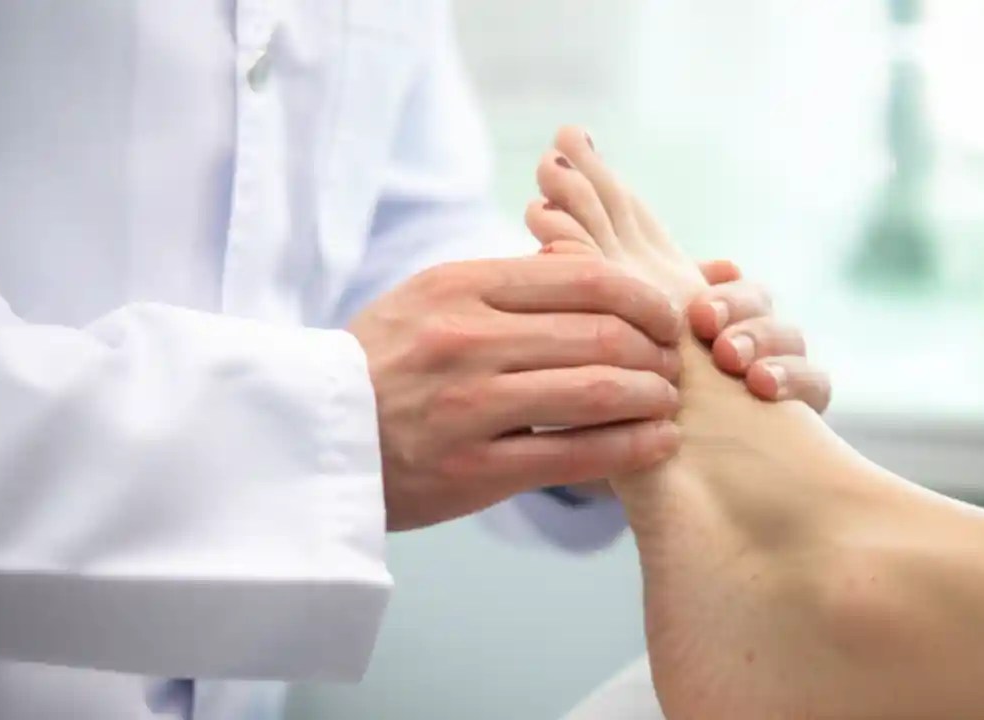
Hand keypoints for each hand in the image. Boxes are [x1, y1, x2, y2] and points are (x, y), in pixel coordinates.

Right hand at [350, 256, 688, 530]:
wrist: (311, 437)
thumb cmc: (381, 362)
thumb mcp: (428, 296)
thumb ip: (504, 282)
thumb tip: (586, 264)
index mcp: (460, 287)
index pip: (584, 277)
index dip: (644, 296)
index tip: (665, 315)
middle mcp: (467, 341)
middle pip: (603, 334)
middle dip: (657, 350)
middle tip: (672, 364)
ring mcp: (470, 407)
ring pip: (598, 392)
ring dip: (653, 397)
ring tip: (666, 401)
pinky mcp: (474, 470)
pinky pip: (576, 455)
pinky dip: (632, 446)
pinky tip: (657, 442)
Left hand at [559, 261, 831, 499]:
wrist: (674, 512)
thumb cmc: (620, 425)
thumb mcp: (595, 355)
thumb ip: (580, 287)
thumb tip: (541, 213)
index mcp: (683, 317)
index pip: (701, 268)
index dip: (700, 259)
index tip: (697, 270)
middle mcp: (727, 339)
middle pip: (748, 293)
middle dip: (728, 300)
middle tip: (699, 319)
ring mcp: (763, 372)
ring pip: (784, 328)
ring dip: (759, 334)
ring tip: (728, 356)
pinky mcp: (795, 412)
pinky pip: (818, 381)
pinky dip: (797, 377)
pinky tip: (764, 387)